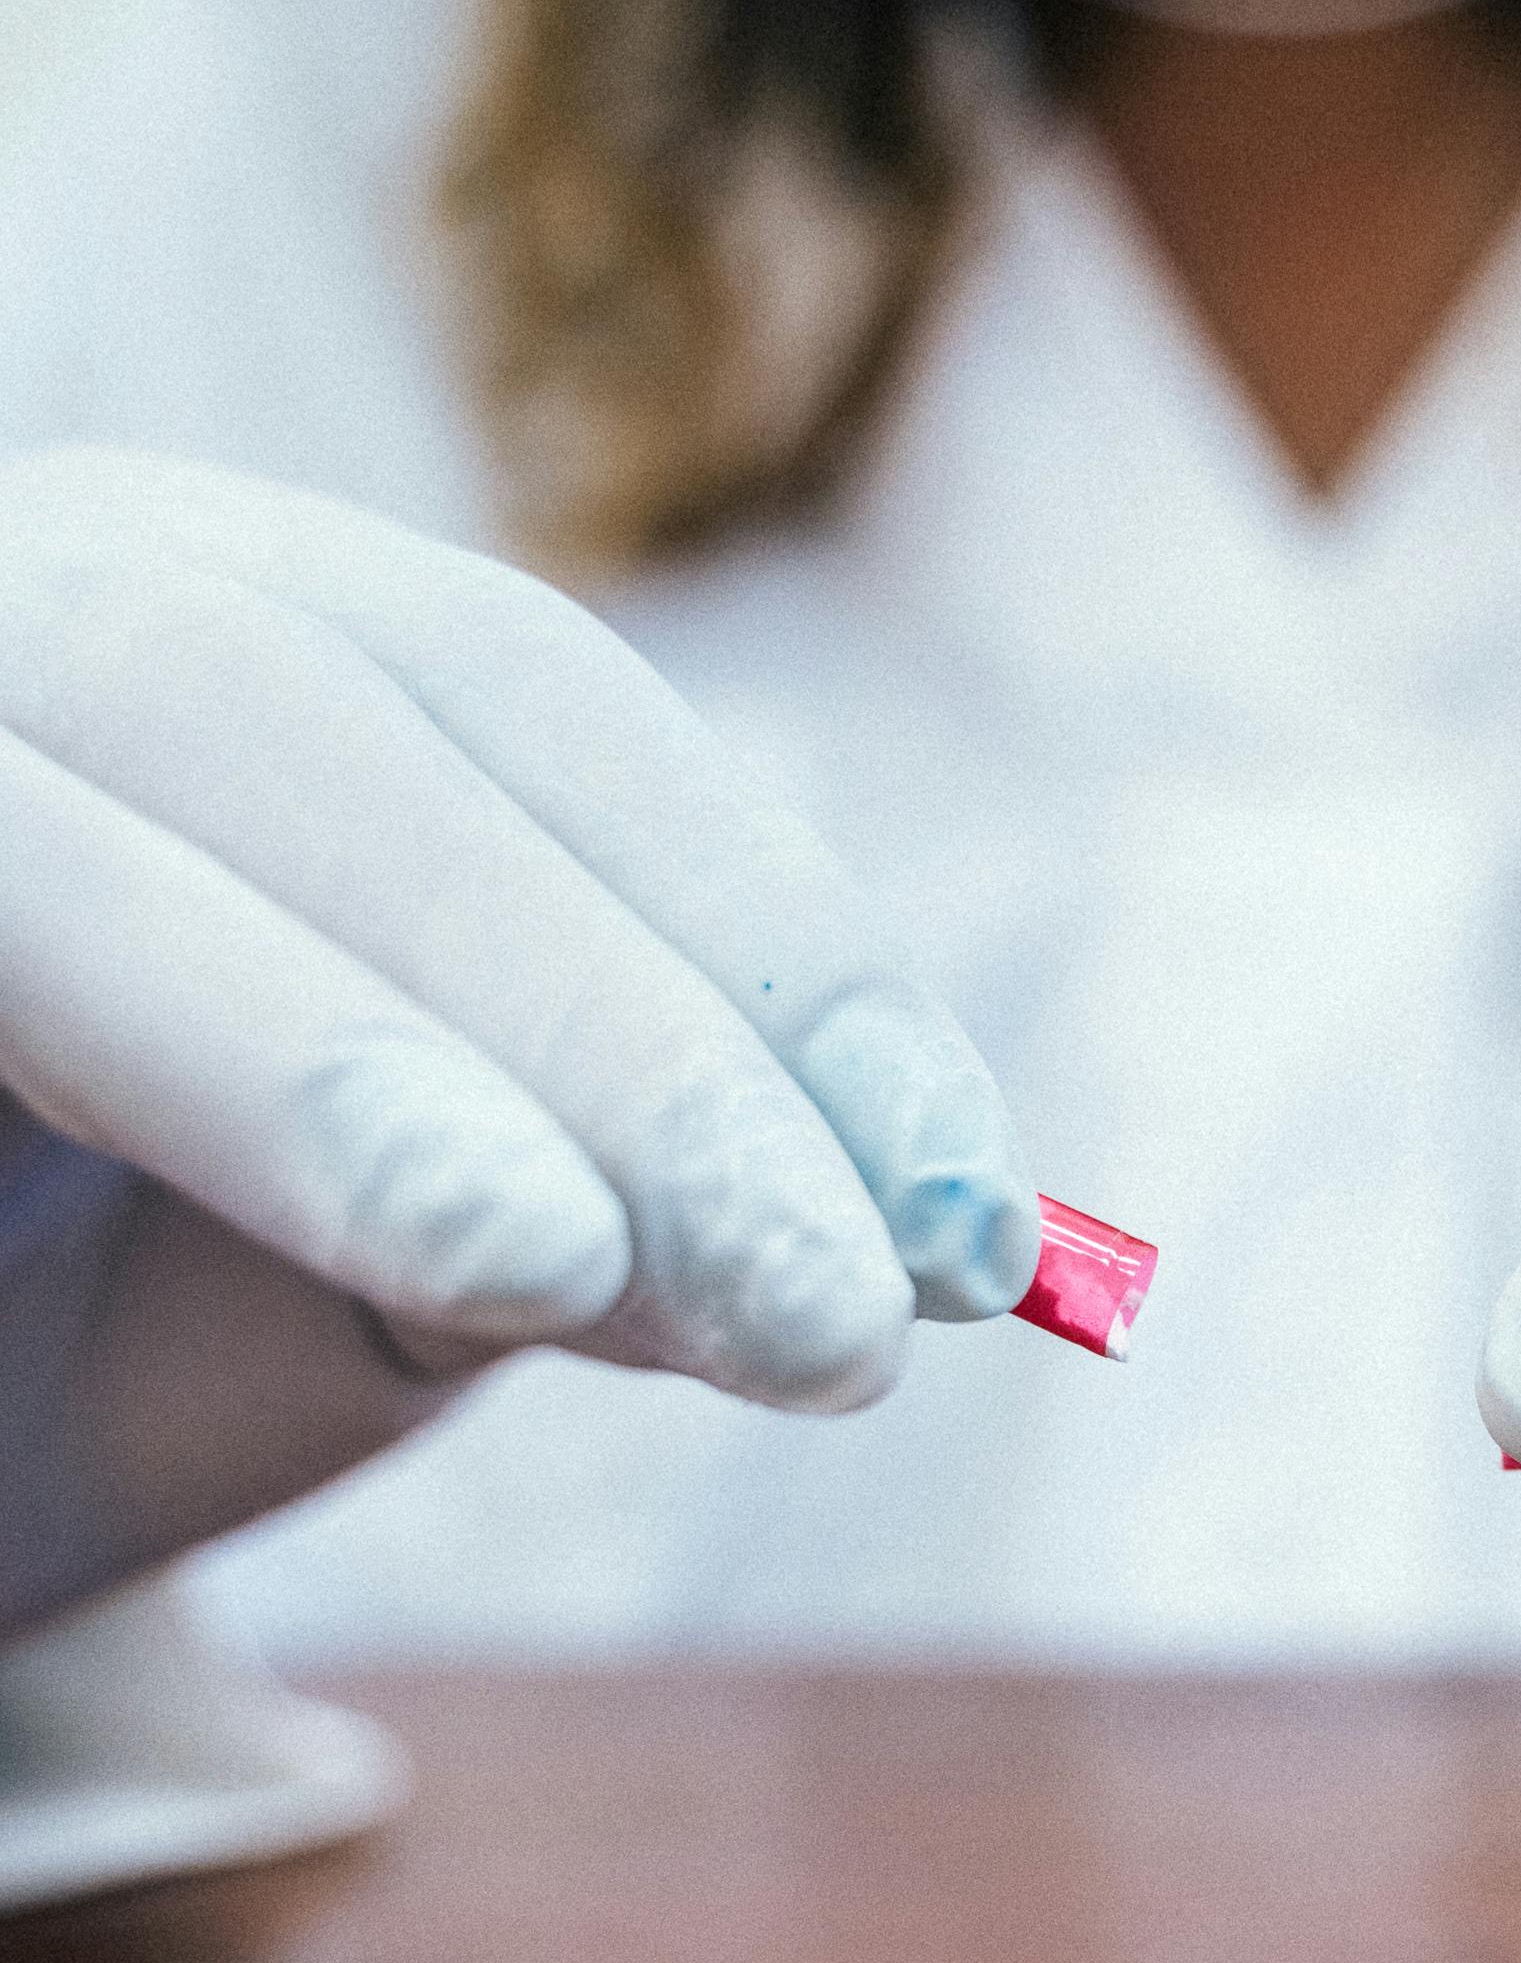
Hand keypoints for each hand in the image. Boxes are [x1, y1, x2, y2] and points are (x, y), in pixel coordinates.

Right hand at [0, 448, 1038, 1632]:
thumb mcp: (306, 1299)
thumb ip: (550, 1220)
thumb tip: (876, 1239)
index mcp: (160, 644)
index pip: (513, 715)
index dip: (765, 947)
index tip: (979, 1230)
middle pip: (322, 712)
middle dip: (613, 1012)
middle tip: (850, 1317)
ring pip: (100, 770)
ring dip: (348, 1028)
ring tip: (565, 1271)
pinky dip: (191, 1056)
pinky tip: (381, 1230)